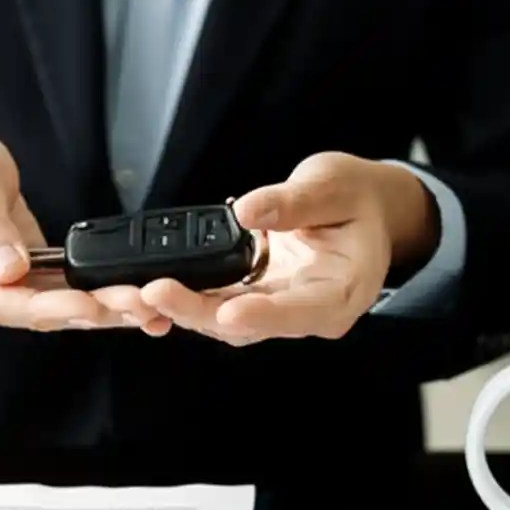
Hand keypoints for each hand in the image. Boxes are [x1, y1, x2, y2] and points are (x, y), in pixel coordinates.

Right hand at [0, 126, 169, 334]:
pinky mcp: (17, 282)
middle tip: (137, 304)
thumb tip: (7, 269)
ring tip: (145, 306)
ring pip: (48, 310)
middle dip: (86, 311)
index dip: (45, 306)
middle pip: (28, 313)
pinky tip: (128, 300)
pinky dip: (91, 297)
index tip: (87, 304)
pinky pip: (55, 295)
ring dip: (98, 309)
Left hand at [142, 152, 436, 344]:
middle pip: (251, 324)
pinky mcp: (258, 298)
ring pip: (227, 320)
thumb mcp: (333, 185)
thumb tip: (245, 210)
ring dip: (186, 308)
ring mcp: (281, 308)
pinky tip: (158, 285)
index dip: (262, 315)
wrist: (363, 208)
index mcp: (343, 291)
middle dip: (200, 312)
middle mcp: (310, 311)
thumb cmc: (357, 198)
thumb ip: (293, 201)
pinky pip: (219, 304)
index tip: (227, 312)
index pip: (301, 312)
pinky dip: (190, 296)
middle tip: (158, 292)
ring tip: (146, 290)